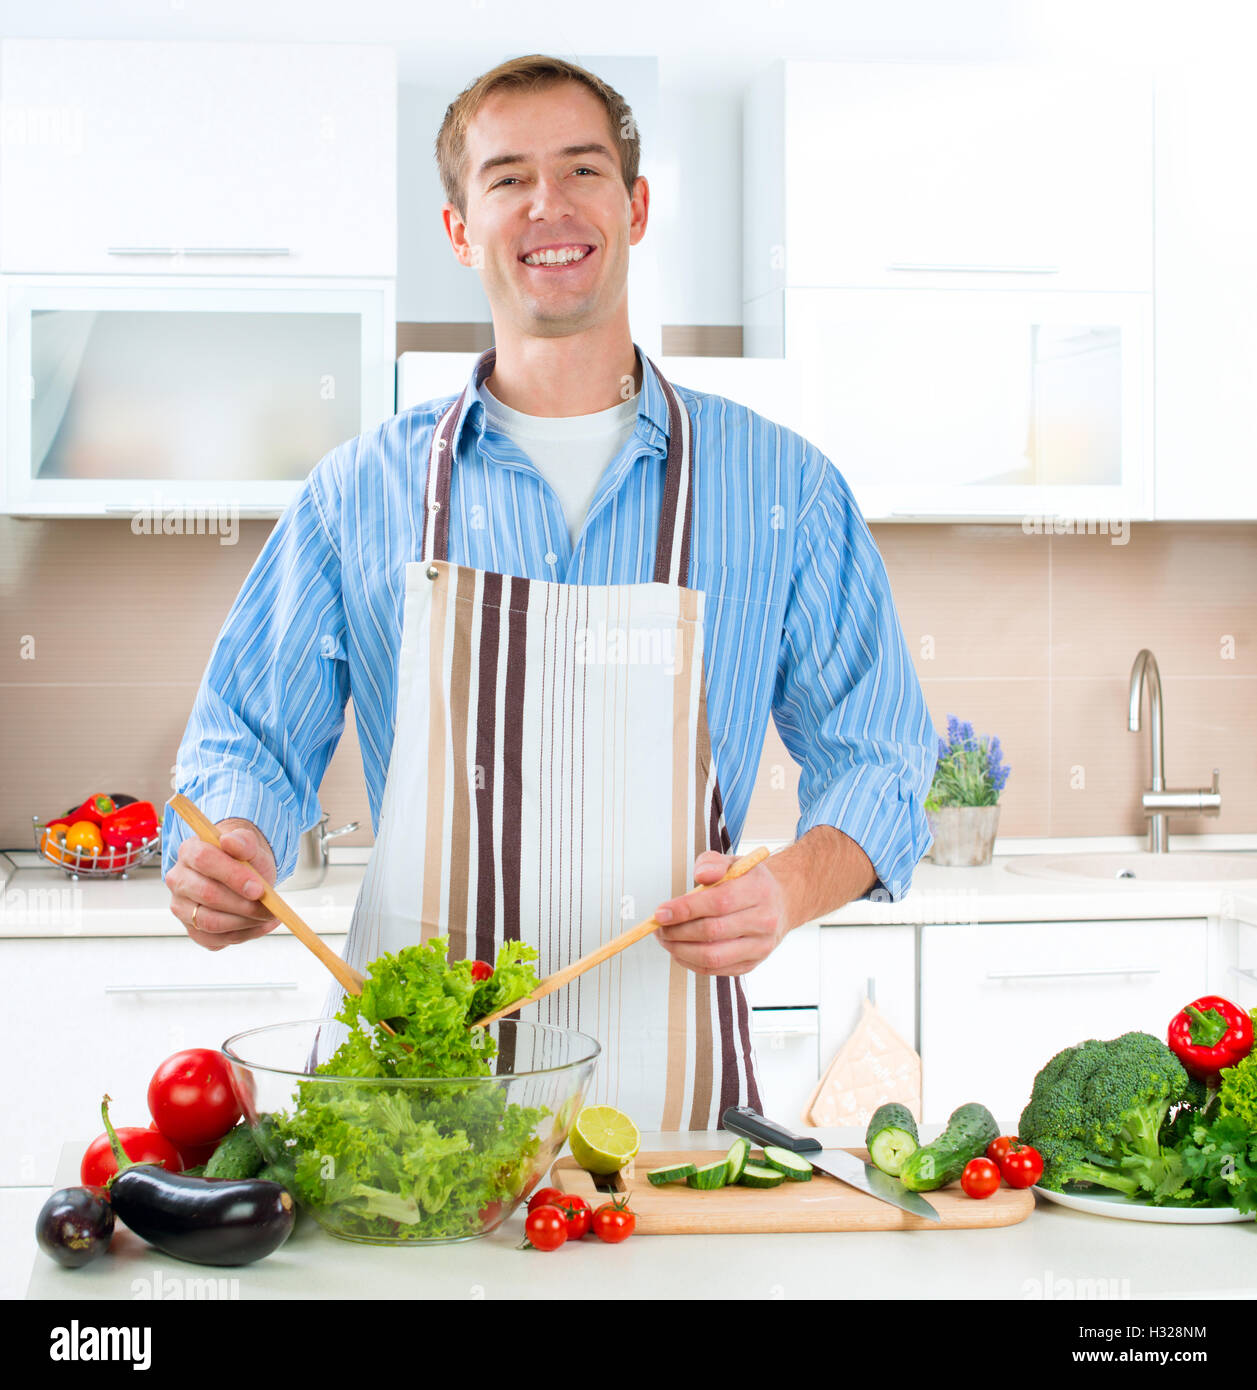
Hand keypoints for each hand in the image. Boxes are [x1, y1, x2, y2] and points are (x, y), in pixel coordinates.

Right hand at [165, 818, 277, 950]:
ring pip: (210, 922)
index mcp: (189, 851)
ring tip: (268, 915)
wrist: (245, 872)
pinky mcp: (192, 929)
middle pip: (207, 895)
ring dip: (245, 922)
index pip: (204, 860)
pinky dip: (243, 935)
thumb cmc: (244, 858)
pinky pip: (215, 940)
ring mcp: (182, 907)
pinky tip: (261, 925)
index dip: (233, 875)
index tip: (259, 888)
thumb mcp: (250, 844)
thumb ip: (243, 841)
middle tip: (269, 906)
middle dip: (243, 904)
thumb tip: (230, 841)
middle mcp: (179, 880)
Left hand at [652, 849, 789, 976]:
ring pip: (713, 956)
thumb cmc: (748, 882)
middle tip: (659, 926)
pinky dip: (691, 962)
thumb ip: (712, 864)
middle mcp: (764, 920)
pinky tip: (680, 950)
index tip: (661, 912)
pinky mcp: (752, 964)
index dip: (685, 909)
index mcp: (758, 890)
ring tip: (666, 939)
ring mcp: (760, 946)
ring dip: (680, 950)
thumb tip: (701, 876)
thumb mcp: (732, 862)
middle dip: (677, 931)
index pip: (718, 902)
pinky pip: (716, 969)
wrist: (779, 902)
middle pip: (712, 931)